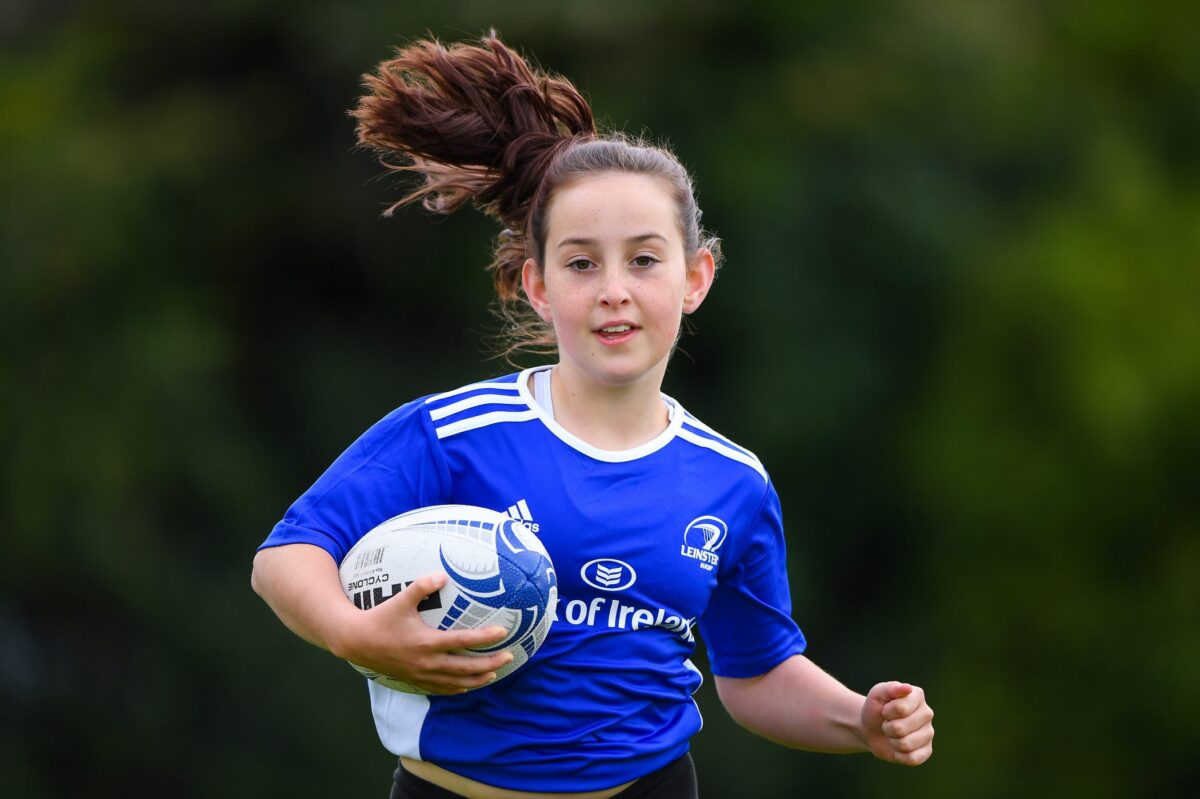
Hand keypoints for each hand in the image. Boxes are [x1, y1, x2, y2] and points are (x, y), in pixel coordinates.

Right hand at [332, 572, 512, 694]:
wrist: (355, 642)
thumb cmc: (379, 618)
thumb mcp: (400, 599)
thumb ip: (421, 586)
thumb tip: (442, 574)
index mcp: (426, 642)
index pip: (463, 641)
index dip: (485, 638)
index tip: (503, 632)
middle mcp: (426, 662)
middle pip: (466, 667)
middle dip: (490, 663)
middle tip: (509, 656)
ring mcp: (421, 674)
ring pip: (456, 683)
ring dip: (478, 679)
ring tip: (495, 673)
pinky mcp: (414, 680)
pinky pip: (440, 689)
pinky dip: (457, 689)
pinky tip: (467, 687)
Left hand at [860, 682, 934, 764]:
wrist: (871, 728)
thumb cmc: (875, 708)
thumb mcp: (877, 695)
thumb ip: (889, 689)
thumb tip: (907, 688)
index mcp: (917, 695)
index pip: (901, 709)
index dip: (886, 712)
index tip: (885, 709)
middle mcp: (927, 713)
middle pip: (901, 728)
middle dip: (887, 728)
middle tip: (887, 723)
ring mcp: (929, 732)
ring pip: (906, 744)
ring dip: (892, 741)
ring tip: (893, 734)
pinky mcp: (927, 750)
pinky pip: (912, 759)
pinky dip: (899, 755)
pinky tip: (899, 747)